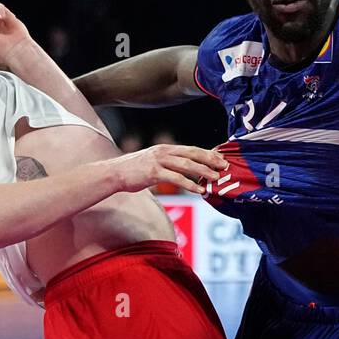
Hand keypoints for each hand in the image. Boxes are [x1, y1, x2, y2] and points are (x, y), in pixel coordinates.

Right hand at [106, 143, 228, 194]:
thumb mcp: (154, 161)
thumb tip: (186, 169)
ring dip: (203, 171)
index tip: (221, 158)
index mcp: (166, 148)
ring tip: (216, 178)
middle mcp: (164, 152)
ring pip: (186, 165)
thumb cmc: (135, 170)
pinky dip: (190, 184)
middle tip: (224, 166)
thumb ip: (169, 163)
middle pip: (192, 154)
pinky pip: (176, 178)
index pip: (191, 149)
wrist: (114, 173)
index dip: (207, 153)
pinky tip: (199, 190)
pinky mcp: (153, 173)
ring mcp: (159, 161)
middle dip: (210, 159)